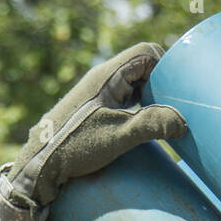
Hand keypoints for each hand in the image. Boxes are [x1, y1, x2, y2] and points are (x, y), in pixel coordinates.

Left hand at [4, 42, 187, 208]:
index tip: (176, 92)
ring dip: (150, 99)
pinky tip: (142, 129)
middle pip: (142, 68)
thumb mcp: (116, 137)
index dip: (165, 67)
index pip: (146, 53)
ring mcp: (97, 95)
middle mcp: (102, 80)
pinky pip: (124, 100)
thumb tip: (182, 121)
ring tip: (161, 120)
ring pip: (134, 85)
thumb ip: (151, 125)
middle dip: (161, 85)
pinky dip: (138, 109)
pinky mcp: (94, 111)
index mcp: (107, 76)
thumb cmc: (73, 148)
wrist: (37, 167)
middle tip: (173, 108)